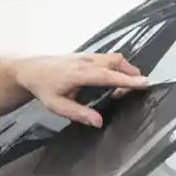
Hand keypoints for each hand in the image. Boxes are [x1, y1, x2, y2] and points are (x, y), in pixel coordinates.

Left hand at [11, 52, 147, 127]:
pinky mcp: (86, 54)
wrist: (30, 69)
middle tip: (136, 89)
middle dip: (130, 74)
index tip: (144, 83)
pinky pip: (108, 57)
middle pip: (116, 62)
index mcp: (79, 74)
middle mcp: (85, 61)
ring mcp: (86, 55)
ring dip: (125, 69)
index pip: (107, 76)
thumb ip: (78, 114)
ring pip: (113, 57)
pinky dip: (117, 65)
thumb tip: (99, 122)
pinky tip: (114, 78)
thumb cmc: (43, 88)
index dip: (127, 80)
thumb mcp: (56, 106)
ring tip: (126, 86)